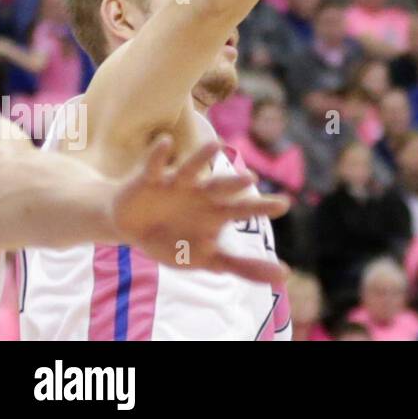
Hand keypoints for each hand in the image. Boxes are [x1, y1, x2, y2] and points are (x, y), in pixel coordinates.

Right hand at [111, 137, 289, 286]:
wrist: (132, 226)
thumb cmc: (176, 240)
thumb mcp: (208, 258)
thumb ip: (244, 266)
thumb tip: (285, 275)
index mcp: (217, 211)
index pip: (243, 209)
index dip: (261, 207)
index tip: (285, 204)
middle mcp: (201, 193)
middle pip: (220, 187)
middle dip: (233, 183)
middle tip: (251, 177)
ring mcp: (176, 184)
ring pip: (191, 169)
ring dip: (201, 158)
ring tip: (215, 146)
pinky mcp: (150, 180)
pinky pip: (154, 165)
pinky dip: (158, 154)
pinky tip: (165, 143)